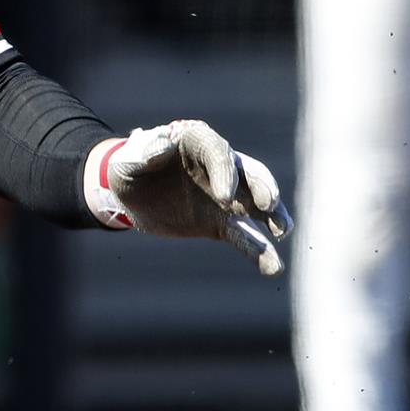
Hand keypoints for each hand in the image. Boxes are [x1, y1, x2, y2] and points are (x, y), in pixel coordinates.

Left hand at [84, 121, 292, 276]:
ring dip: (274, 216)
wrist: (130, 196)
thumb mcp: (127, 160)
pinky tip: (273, 267)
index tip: (224, 198)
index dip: (225, 172)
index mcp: (197, 143)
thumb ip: (144, 151)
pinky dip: (259, 250)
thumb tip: (164, 143)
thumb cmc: (130, 169)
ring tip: (282, 232)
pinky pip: (244, 235)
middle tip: (268, 205)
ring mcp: (226, 196)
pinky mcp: (221, 223)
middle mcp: (219, 166)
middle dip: (262, 187)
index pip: (219, 151)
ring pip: (256, 204)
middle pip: (249, 173)